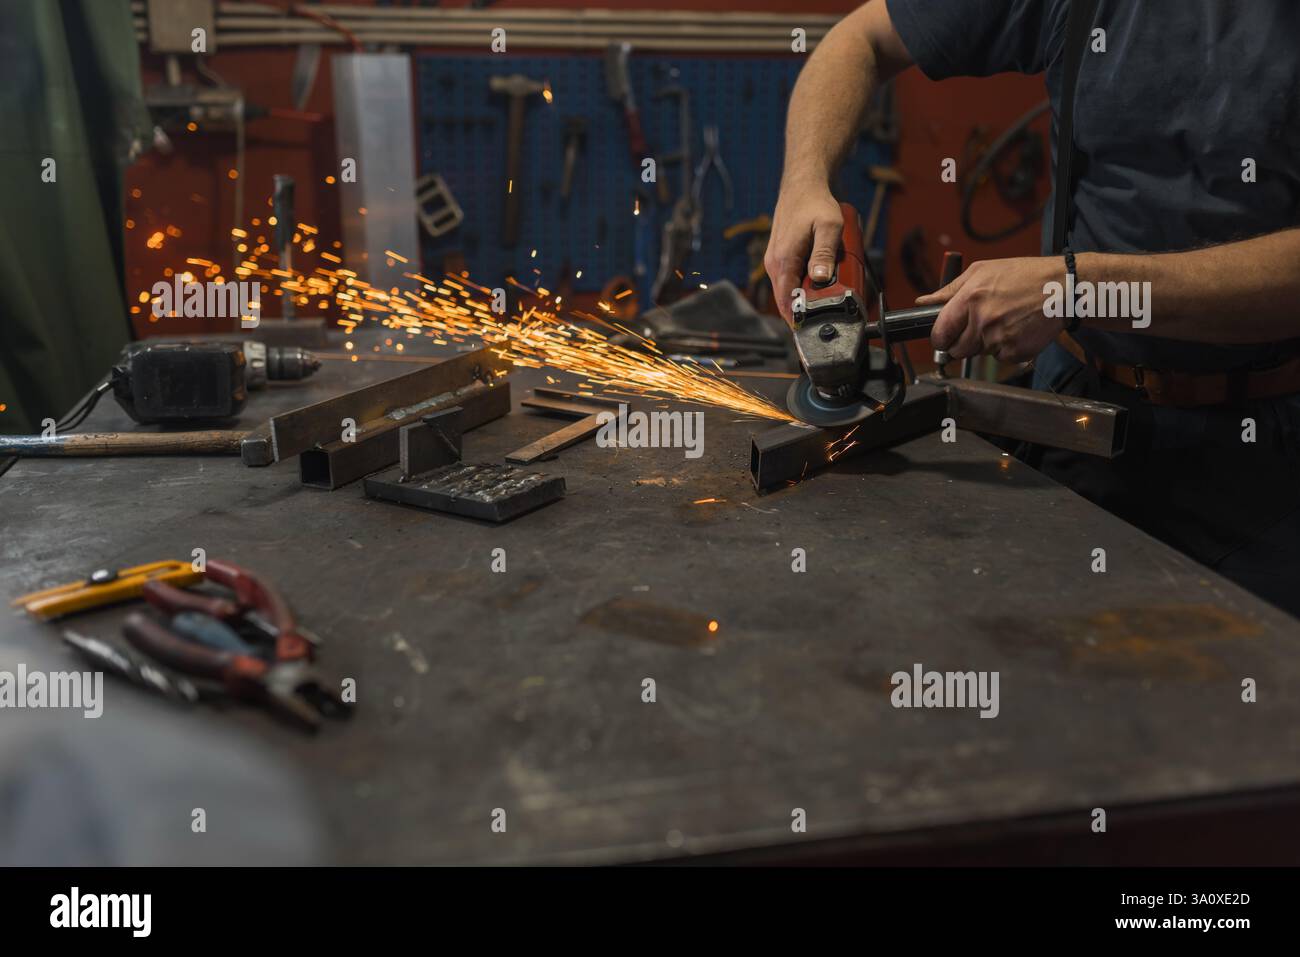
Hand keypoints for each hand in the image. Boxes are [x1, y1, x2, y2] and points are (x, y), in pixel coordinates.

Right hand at [764, 180, 842, 325]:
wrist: (802, 186)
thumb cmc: (815, 203)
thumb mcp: (829, 226)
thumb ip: (825, 252)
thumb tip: (820, 278)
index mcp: (783, 260)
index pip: (786, 301)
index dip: (799, 319)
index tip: (813, 329)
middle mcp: (775, 264)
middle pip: (787, 300)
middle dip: (806, 309)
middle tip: (829, 310)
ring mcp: (775, 262)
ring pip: (789, 291)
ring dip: (806, 297)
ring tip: (827, 296)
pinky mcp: (780, 259)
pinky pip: (790, 281)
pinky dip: (803, 286)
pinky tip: (818, 283)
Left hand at [918, 257, 1066, 362]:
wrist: (1063, 288)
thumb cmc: (1024, 276)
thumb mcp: (982, 271)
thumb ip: (949, 290)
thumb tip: (923, 303)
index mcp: (970, 299)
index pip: (940, 333)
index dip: (941, 337)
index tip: (945, 336)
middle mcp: (983, 321)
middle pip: (957, 350)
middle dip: (963, 342)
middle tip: (980, 326)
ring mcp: (999, 339)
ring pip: (979, 354)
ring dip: (986, 343)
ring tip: (1004, 321)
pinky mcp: (1016, 352)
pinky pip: (1000, 358)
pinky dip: (1006, 348)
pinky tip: (1016, 329)